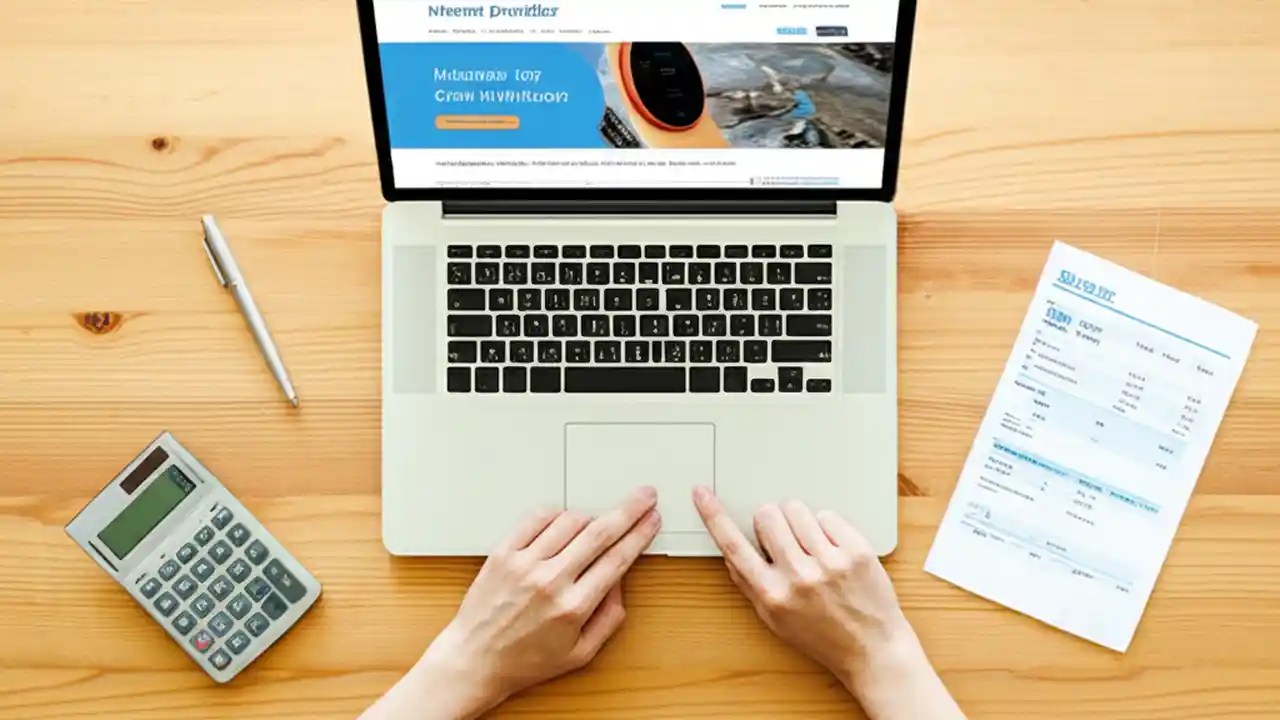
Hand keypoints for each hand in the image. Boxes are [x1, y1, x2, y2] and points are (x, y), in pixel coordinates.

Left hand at [362, 487, 660, 719]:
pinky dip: (555, 513)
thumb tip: (621, 579)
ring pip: (569, 521)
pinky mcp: (502, 554)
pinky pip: (535, 518)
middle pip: (600, 532)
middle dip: (629, 510)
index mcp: (572, 607)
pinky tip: (562, 520)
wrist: (475, 660)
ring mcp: (524, 564)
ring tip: (596, 523)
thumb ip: (609, 617)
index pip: (617, 558)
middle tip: (643, 497)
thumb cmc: (525, 660)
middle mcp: (549, 581)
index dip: (640, 534)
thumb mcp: (580, 653)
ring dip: (591, 515)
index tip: (651, 520)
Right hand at [693, 487, 964, 719]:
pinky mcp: (857, 552)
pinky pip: (829, 516)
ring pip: (797, 509)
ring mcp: (830, 564)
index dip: (714, 516)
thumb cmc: (822, 637)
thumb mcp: (774, 619)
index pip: (734, 546)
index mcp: (772, 594)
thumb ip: (749, 583)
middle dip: (772, 521)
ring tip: (812, 547)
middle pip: (767, 515)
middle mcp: (799, 577)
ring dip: (800, 522)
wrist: (872, 650)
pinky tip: (834, 550)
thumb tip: (730, 550)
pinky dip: (828, 528)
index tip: (702, 494)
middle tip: (785, 540)